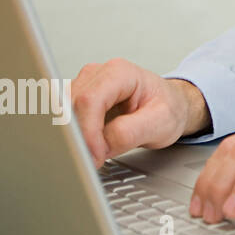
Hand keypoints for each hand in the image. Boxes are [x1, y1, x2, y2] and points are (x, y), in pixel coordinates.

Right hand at [71, 58, 210, 163]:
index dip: (87, 131)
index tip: (95, 156)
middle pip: (70, 106)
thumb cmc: (169, 109)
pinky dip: (73, 137)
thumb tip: (100, 145)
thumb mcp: (161, 123)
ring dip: (73, 138)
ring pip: (63, 114)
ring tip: (93, 154)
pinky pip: (65, 120)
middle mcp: (98, 74)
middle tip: (93, 161)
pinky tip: (88, 147)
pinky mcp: (78, 100)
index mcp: (120, 73)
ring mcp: (85, 86)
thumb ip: (129, 133)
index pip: (89, 100)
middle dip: (78, 138)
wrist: (171, 106)